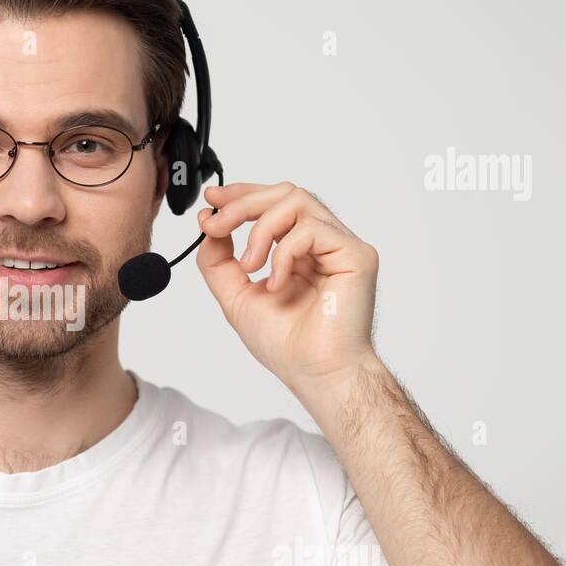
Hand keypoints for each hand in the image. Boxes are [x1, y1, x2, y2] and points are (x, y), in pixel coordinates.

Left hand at [194, 181, 380, 393]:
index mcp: (298, 250)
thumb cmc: (287, 344)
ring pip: (296, 201)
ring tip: (249, 266)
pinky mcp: (356, 255)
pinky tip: (277, 283)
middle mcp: (321, 243)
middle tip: (216, 224)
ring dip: (259, 228)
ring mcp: (340, 246)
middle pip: (284, 193)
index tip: (212, 200)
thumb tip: (210, 224)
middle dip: (243, 203)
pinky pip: (312, 229)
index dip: (241, 194)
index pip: (273, 203)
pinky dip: (283, 253)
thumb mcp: (236, 296)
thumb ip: (219, 261)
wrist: (315, 373)